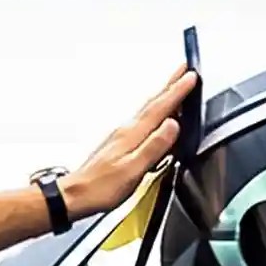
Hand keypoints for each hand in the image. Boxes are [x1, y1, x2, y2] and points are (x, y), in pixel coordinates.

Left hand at [60, 65, 197, 218]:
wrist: (75, 195)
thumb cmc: (101, 187)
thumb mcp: (134, 169)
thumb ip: (155, 146)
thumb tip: (173, 125)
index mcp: (132, 134)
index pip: (160, 107)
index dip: (177, 91)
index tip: (191, 76)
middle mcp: (126, 130)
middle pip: (153, 102)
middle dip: (170, 85)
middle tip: (184, 69)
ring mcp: (121, 135)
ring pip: (147, 110)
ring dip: (162, 96)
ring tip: (174, 87)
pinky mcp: (118, 143)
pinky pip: (141, 121)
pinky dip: (153, 112)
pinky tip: (155, 118)